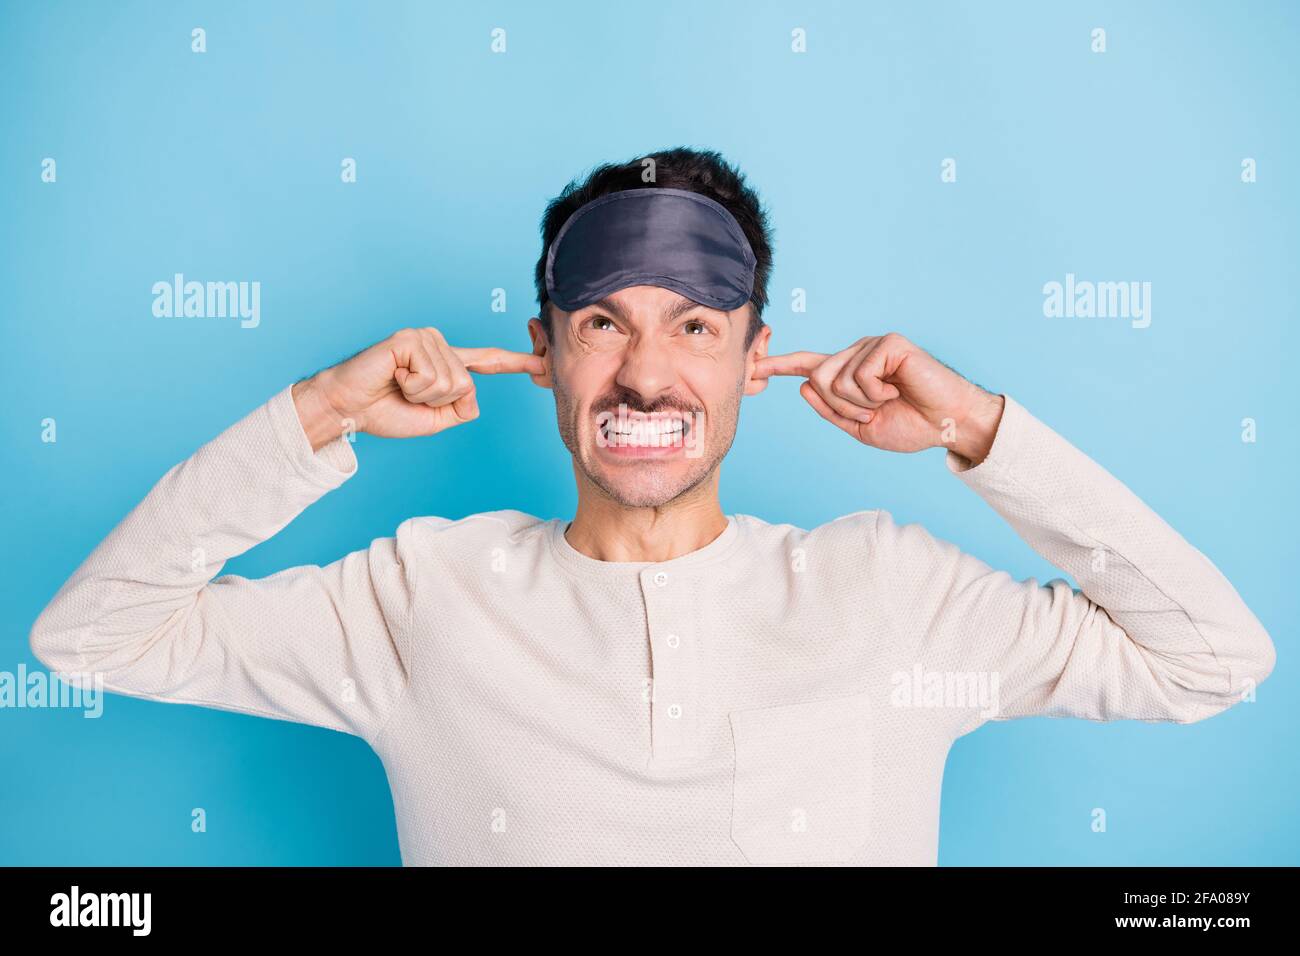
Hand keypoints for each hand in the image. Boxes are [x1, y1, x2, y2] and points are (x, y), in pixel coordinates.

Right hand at [292, 327, 544, 450]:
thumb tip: (472, 392)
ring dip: (421, 396)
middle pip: (467, 386)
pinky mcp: (411, 338)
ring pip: (452, 383)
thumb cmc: (387, 412)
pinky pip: (432, 377)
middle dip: (436, 403)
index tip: (542, 362)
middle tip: (406, 395)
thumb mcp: (436, 419)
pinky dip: (411, 387)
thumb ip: (462, 407)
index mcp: (448, 362)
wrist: (349, 409)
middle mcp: (440, 345)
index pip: (487, 362)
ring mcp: (426, 339)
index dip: (516, 362)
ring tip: (397, 386)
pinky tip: (393, 376)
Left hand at [753, 332, 1004, 464]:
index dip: (780, 366)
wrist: (946, 424)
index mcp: (849, 373)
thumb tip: (802, 387)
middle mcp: (856, 354)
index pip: (809, 366)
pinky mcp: (888, 343)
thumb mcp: (862, 427)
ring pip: (834, 380)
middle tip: (872, 412)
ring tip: (888, 401)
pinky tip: (897, 390)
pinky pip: (858, 375)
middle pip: (817, 380)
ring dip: (859, 403)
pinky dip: (875, 393)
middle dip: (840, 407)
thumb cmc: (911, 424)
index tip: (755, 367)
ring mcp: (871, 346)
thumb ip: (831, 411)